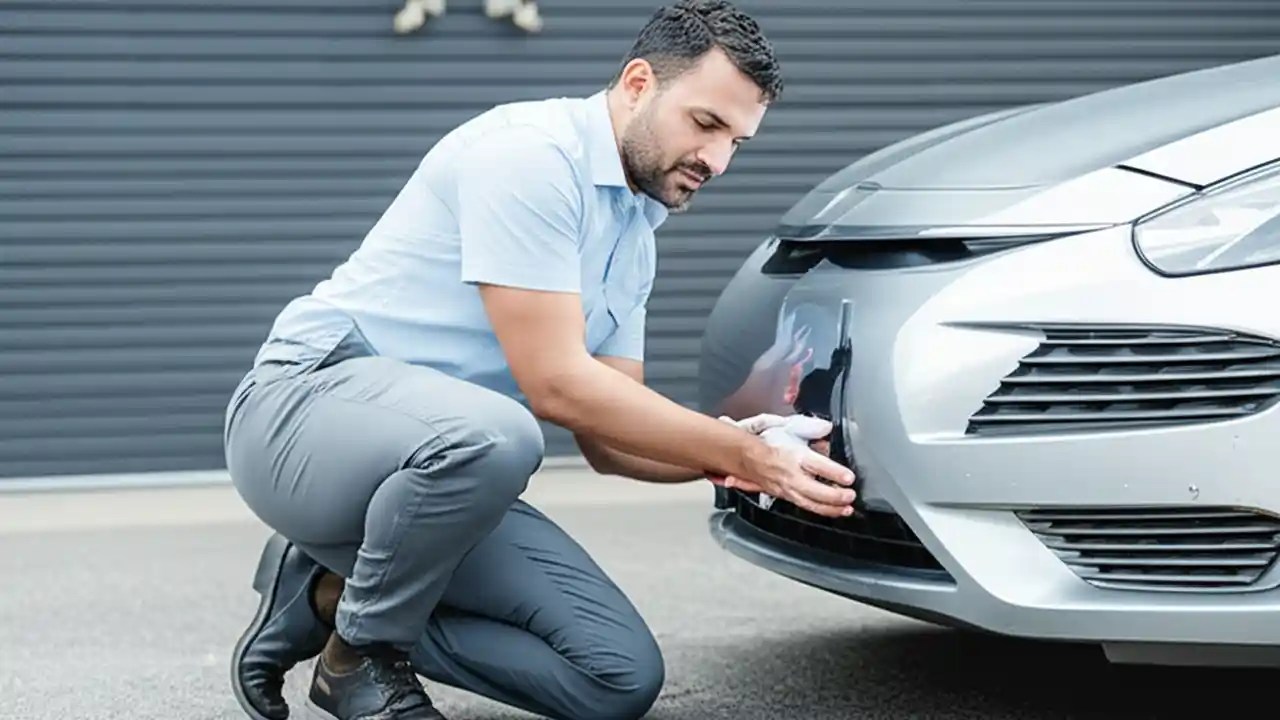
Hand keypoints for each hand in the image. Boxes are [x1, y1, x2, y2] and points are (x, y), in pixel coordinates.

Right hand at [710, 415, 855, 517]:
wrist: (749, 457)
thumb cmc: (770, 444)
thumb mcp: (790, 429)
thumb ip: (811, 429)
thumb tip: (827, 428)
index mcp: (795, 456)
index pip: (818, 466)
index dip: (835, 473)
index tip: (849, 477)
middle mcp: (792, 475)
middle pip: (816, 491)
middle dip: (835, 496)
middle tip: (851, 495)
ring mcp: (788, 489)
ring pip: (811, 504)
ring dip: (831, 509)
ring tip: (847, 509)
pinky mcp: (787, 497)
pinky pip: (806, 506)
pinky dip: (821, 510)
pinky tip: (833, 511)